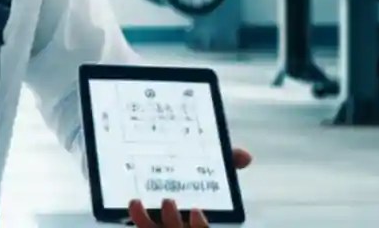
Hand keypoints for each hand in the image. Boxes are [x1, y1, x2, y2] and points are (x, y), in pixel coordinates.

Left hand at [126, 148, 252, 227]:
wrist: (167, 169)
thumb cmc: (190, 175)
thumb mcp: (209, 168)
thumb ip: (227, 163)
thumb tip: (246, 156)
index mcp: (198, 218)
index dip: (199, 225)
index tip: (196, 210)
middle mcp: (180, 225)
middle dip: (172, 221)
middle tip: (168, 201)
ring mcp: (161, 224)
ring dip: (144, 220)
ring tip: (137, 202)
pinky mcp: (144, 221)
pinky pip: (140, 226)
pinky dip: (135, 218)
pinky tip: (132, 203)